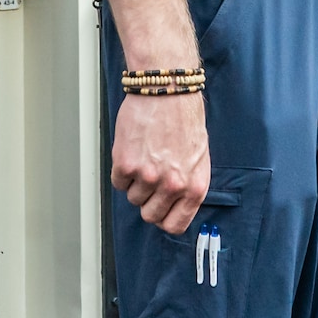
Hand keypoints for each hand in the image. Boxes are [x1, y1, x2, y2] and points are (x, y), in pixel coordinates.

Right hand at [111, 91, 209, 233]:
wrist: (168, 91)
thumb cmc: (185, 119)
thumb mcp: (199, 158)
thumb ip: (188, 185)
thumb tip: (176, 205)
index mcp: (195, 187)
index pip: (175, 225)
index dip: (164, 218)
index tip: (159, 209)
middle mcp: (173, 186)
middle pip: (150, 216)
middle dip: (147, 201)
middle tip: (149, 180)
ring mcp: (148, 176)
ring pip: (132, 198)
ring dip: (135, 182)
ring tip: (144, 157)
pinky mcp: (126, 164)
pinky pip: (118, 182)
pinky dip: (121, 170)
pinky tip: (133, 151)